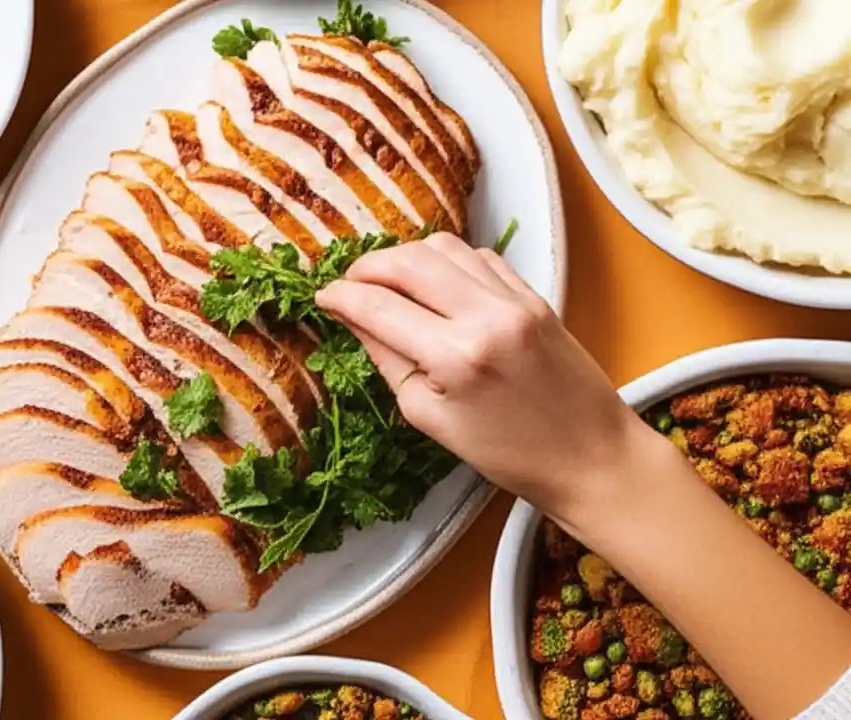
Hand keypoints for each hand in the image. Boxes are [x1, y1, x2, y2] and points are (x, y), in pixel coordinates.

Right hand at [315, 232, 667, 525]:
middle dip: (368, 267)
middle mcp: (487, 316)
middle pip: (408, 261)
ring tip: (386, 281)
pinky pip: (478, 257)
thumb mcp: (430, 417)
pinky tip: (434, 285)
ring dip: (405, 257)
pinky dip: (446, 262)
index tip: (321, 296)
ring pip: (443, 247)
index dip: (341, 297)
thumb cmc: (508, 453)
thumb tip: (354, 318)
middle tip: (348, 284)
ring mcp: (516, 299)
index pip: (379, 307)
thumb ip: (388, 360)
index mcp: (456, 357)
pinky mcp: (535, 294)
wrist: (591, 456)